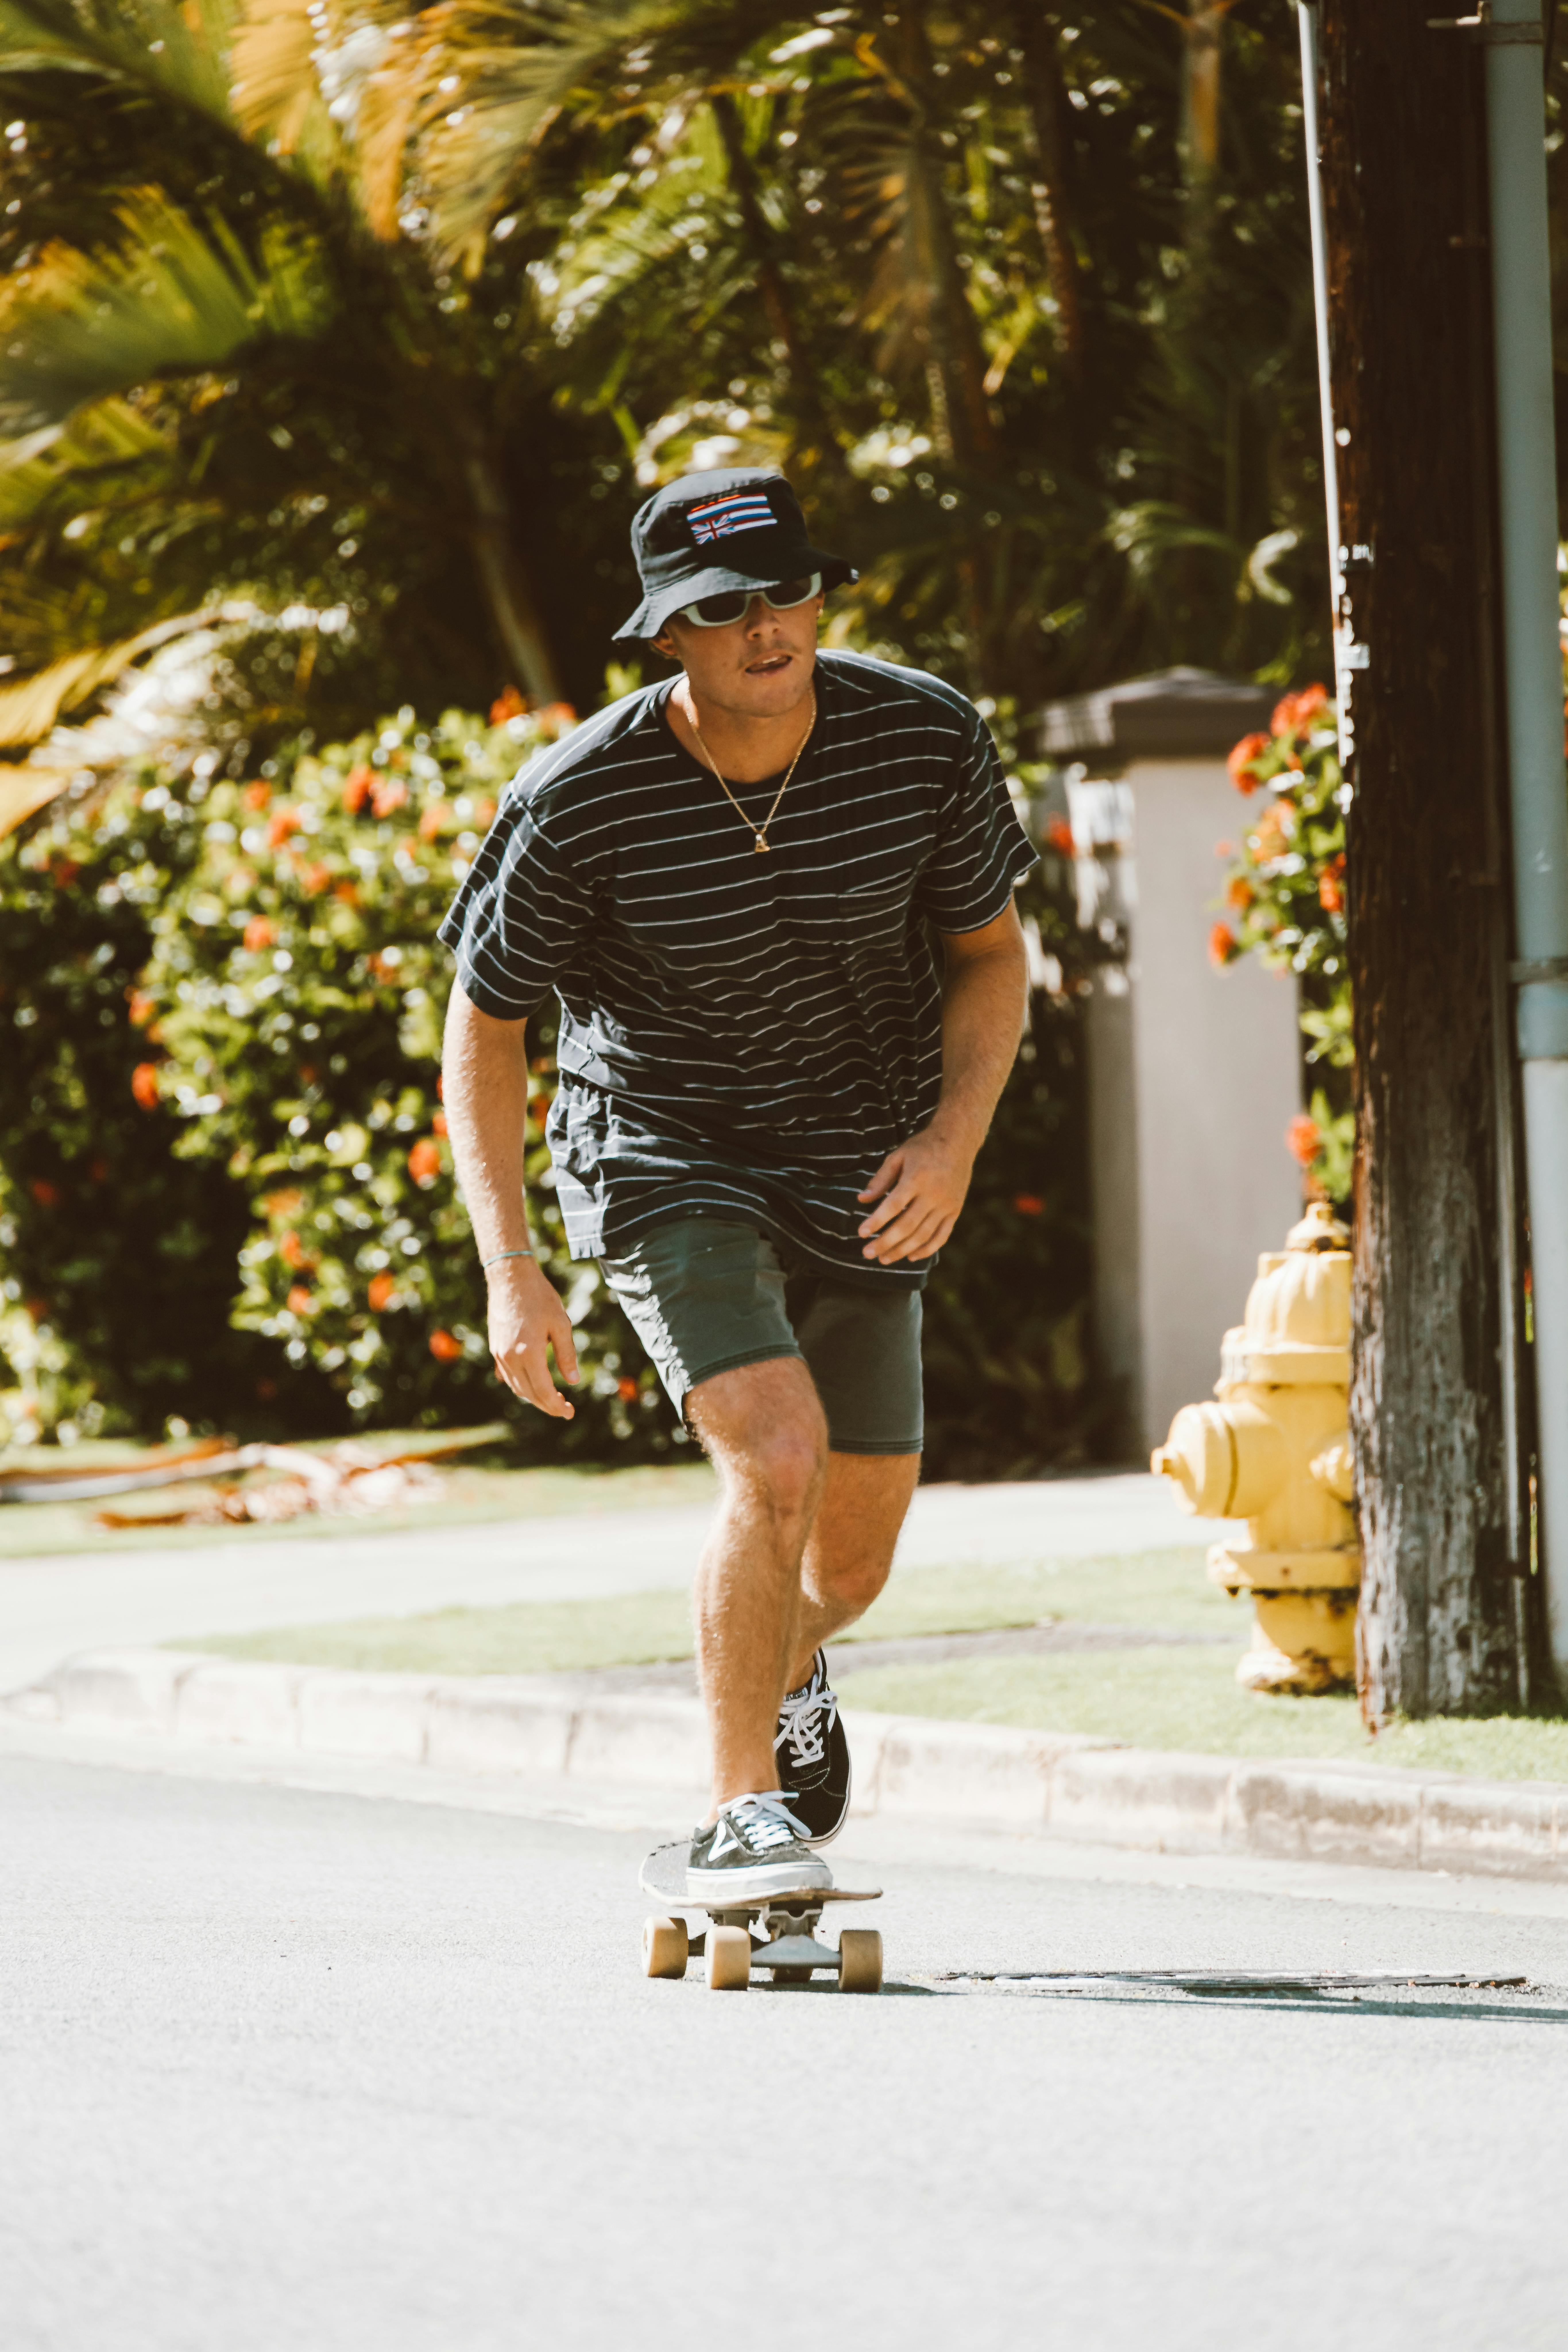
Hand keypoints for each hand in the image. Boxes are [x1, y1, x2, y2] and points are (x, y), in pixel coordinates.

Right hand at [486, 1258, 579, 1418]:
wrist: (510, 1277)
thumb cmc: (539, 1297)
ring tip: (551, 1399)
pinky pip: (507, 1375)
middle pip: (529, 1394)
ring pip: (516, 1387)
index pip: (543, 1392)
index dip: (556, 1406)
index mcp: (529, 1353)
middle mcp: (510, 1357)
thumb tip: (573, 1381)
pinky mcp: (495, 1348)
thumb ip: (566, 1355)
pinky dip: (520, 1385)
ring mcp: (499, 1354)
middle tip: (564, 1409)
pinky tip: (531, 1386)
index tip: (569, 1412)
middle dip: (547, 1406)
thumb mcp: (561, 1324)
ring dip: (533, 1397)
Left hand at [856, 1125, 975, 1264]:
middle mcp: (933, 1194)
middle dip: (885, 1242)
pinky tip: (911, 1256)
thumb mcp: (898, 1156)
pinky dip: (927, 1249)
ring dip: (902, 1250)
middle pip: (907, 1226)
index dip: (876, 1221)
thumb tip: (861, 1200)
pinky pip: (942, 1236)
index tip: (861, 1233)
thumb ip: (880, 1180)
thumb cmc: (923, 1148)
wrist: (958, 1141)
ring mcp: (946, 1205)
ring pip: (923, 1235)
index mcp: (917, 1178)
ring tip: (884, 1259)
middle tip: (867, 1253)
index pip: (893, 1206)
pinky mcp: (955, 1210)